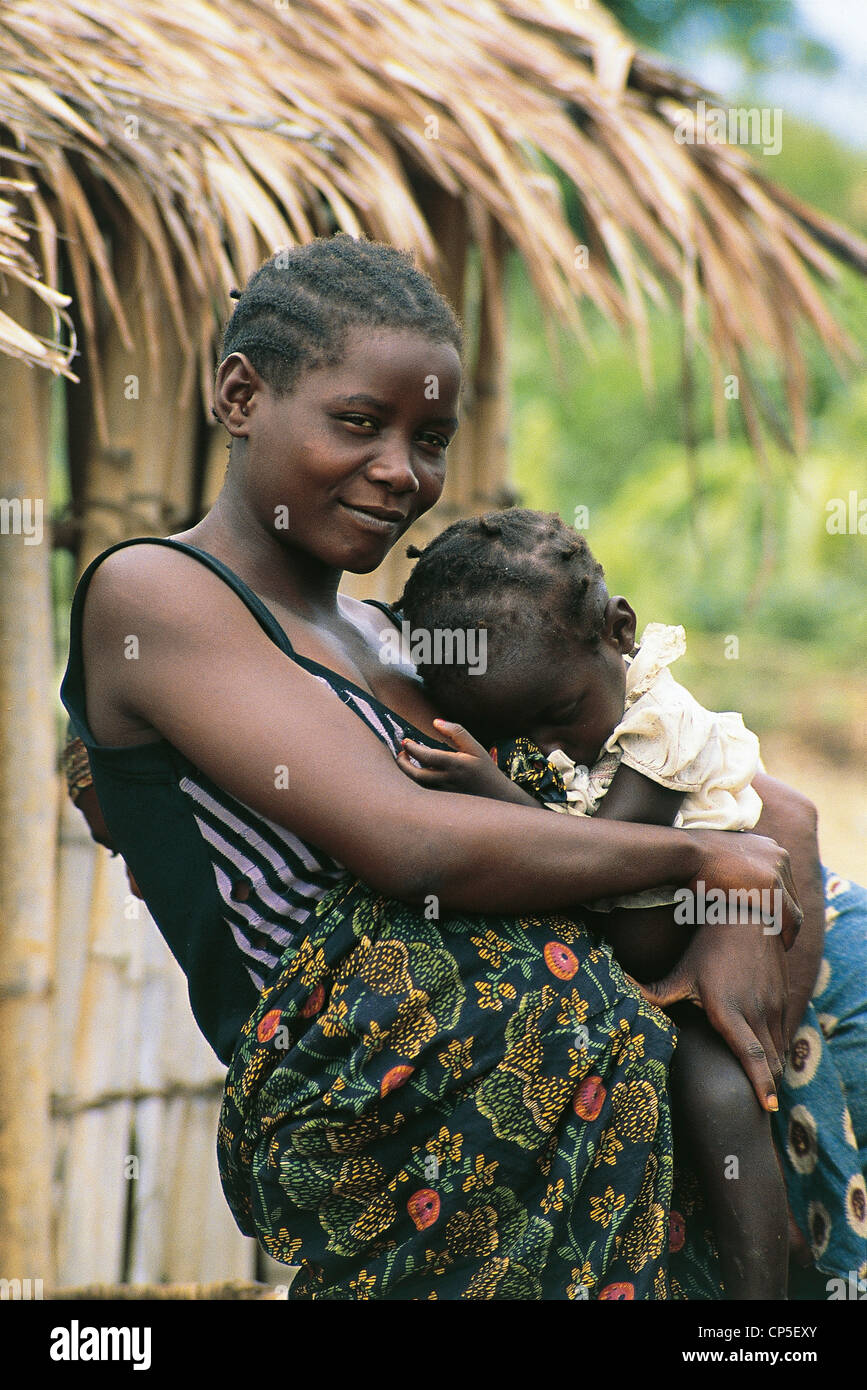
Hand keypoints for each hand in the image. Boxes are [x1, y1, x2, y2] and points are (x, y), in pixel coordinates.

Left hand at [397, 720, 535, 804]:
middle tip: (400, 753)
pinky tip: (415, 771)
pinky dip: (415, 781)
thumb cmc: (485, 769)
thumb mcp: (475, 747)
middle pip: (416, 775)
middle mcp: (449, 780)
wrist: (497, 796)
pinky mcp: (443, 802)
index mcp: (456, 765)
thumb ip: (456, 732)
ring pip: (418, 785)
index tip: (406, 741)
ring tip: (404, 760)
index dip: (412, 748)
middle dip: (403, 763)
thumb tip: (435, 722)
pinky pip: (424, 792)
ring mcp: (445, 793)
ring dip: (407, 772)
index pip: (426, 757)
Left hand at [638, 829, 801, 1111]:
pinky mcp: (782, 997)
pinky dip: (779, 1049)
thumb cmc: (707, 948)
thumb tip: (619, 993)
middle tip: (761, 1108)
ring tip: (766, 1088)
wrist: (746, 916)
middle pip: (771, 1059)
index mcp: (729, 1011)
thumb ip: (653, 993)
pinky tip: (772, 1059)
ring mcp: (773, 1004)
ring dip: (775, 1068)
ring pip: (780, 1047)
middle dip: (768, 1084)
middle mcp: (756, 1011)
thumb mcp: (680, 974)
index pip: (752, 1055)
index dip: (761, 1083)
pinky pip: (784, 1031)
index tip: (767, 1108)